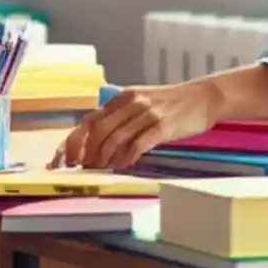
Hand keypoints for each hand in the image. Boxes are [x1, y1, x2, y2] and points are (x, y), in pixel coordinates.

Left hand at [50, 82, 223, 169]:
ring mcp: (147, 114)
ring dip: (104, 159)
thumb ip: (120, 116)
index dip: (72, 142)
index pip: (88, 121)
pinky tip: (123, 166)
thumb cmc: (172, 104)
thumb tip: (94, 141)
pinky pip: (137, 145)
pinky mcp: (162, 126)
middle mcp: (131, 103)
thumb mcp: (141, 102)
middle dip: (85, 155)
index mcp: (122, 97)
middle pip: (97, 132)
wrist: (203, 97)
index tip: (63, 160)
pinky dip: (126, 159)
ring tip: (102, 171)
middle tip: (83, 171)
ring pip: (114, 140)